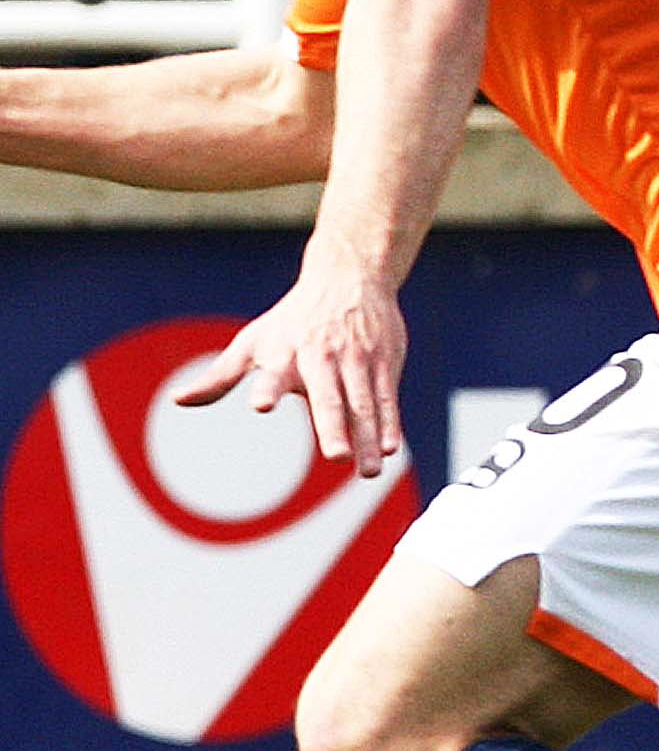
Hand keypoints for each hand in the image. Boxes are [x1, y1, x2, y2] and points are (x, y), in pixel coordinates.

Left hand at [176, 258, 406, 476]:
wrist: (349, 277)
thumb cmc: (291, 319)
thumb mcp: (252, 342)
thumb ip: (219, 378)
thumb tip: (177, 401)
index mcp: (284, 355)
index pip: (273, 375)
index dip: (267, 389)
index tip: (260, 405)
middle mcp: (322, 358)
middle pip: (329, 397)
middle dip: (333, 426)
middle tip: (336, 456)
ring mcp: (357, 361)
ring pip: (363, 405)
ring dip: (368, 438)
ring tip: (369, 472)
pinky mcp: (383, 363)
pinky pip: (385, 398)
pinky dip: (390, 423)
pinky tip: (390, 448)